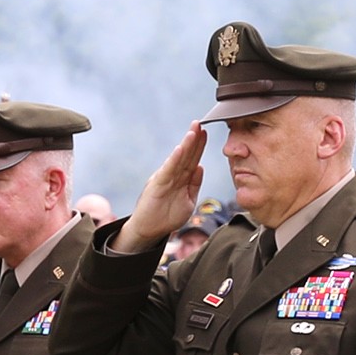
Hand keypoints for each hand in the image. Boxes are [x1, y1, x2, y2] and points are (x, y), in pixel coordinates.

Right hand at [119, 124, 208, 248]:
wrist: (149, 230)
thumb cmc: (167, 217)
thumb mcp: (188, 200)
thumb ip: (194, 184)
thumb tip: (201, 167)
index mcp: (181, 179)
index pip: (192, 160)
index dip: (199, 146)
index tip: (206, 132)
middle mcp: (173, 176)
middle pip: (186, 155)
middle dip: (194, 139)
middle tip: (200, 123)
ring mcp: (165, 179)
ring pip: (178, 160)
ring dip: (186, 145)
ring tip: (193, 131)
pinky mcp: (157, 185)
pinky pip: (167, 171)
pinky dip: (174, 160)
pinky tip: (180, 149)